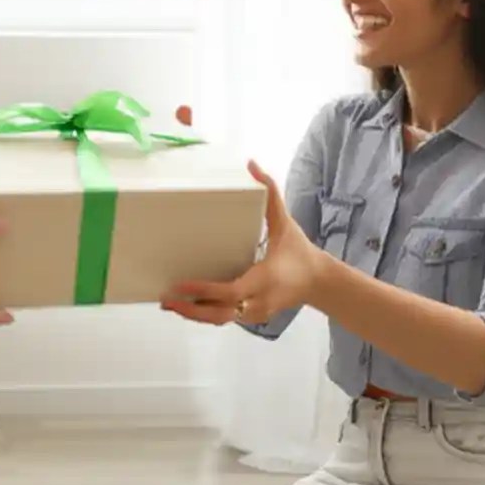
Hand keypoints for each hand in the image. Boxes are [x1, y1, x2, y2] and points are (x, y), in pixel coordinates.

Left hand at [160, 160, 328, 325]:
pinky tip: (187, 306)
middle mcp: (258, 301)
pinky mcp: (252, 318)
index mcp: (265, 278)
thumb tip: (252, 165)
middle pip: (219, 314)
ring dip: (194, 314)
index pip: (231, 291)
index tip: (181, 285)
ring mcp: (255, 313)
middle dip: (191, 309)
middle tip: (165, 299)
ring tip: (168, 303)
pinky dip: (205, 314)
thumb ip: (270, 193)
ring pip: (220, 319)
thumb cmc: (299, 251)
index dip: (204, 290)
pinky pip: (226, 318)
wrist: (319, 282)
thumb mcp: (285, 222)